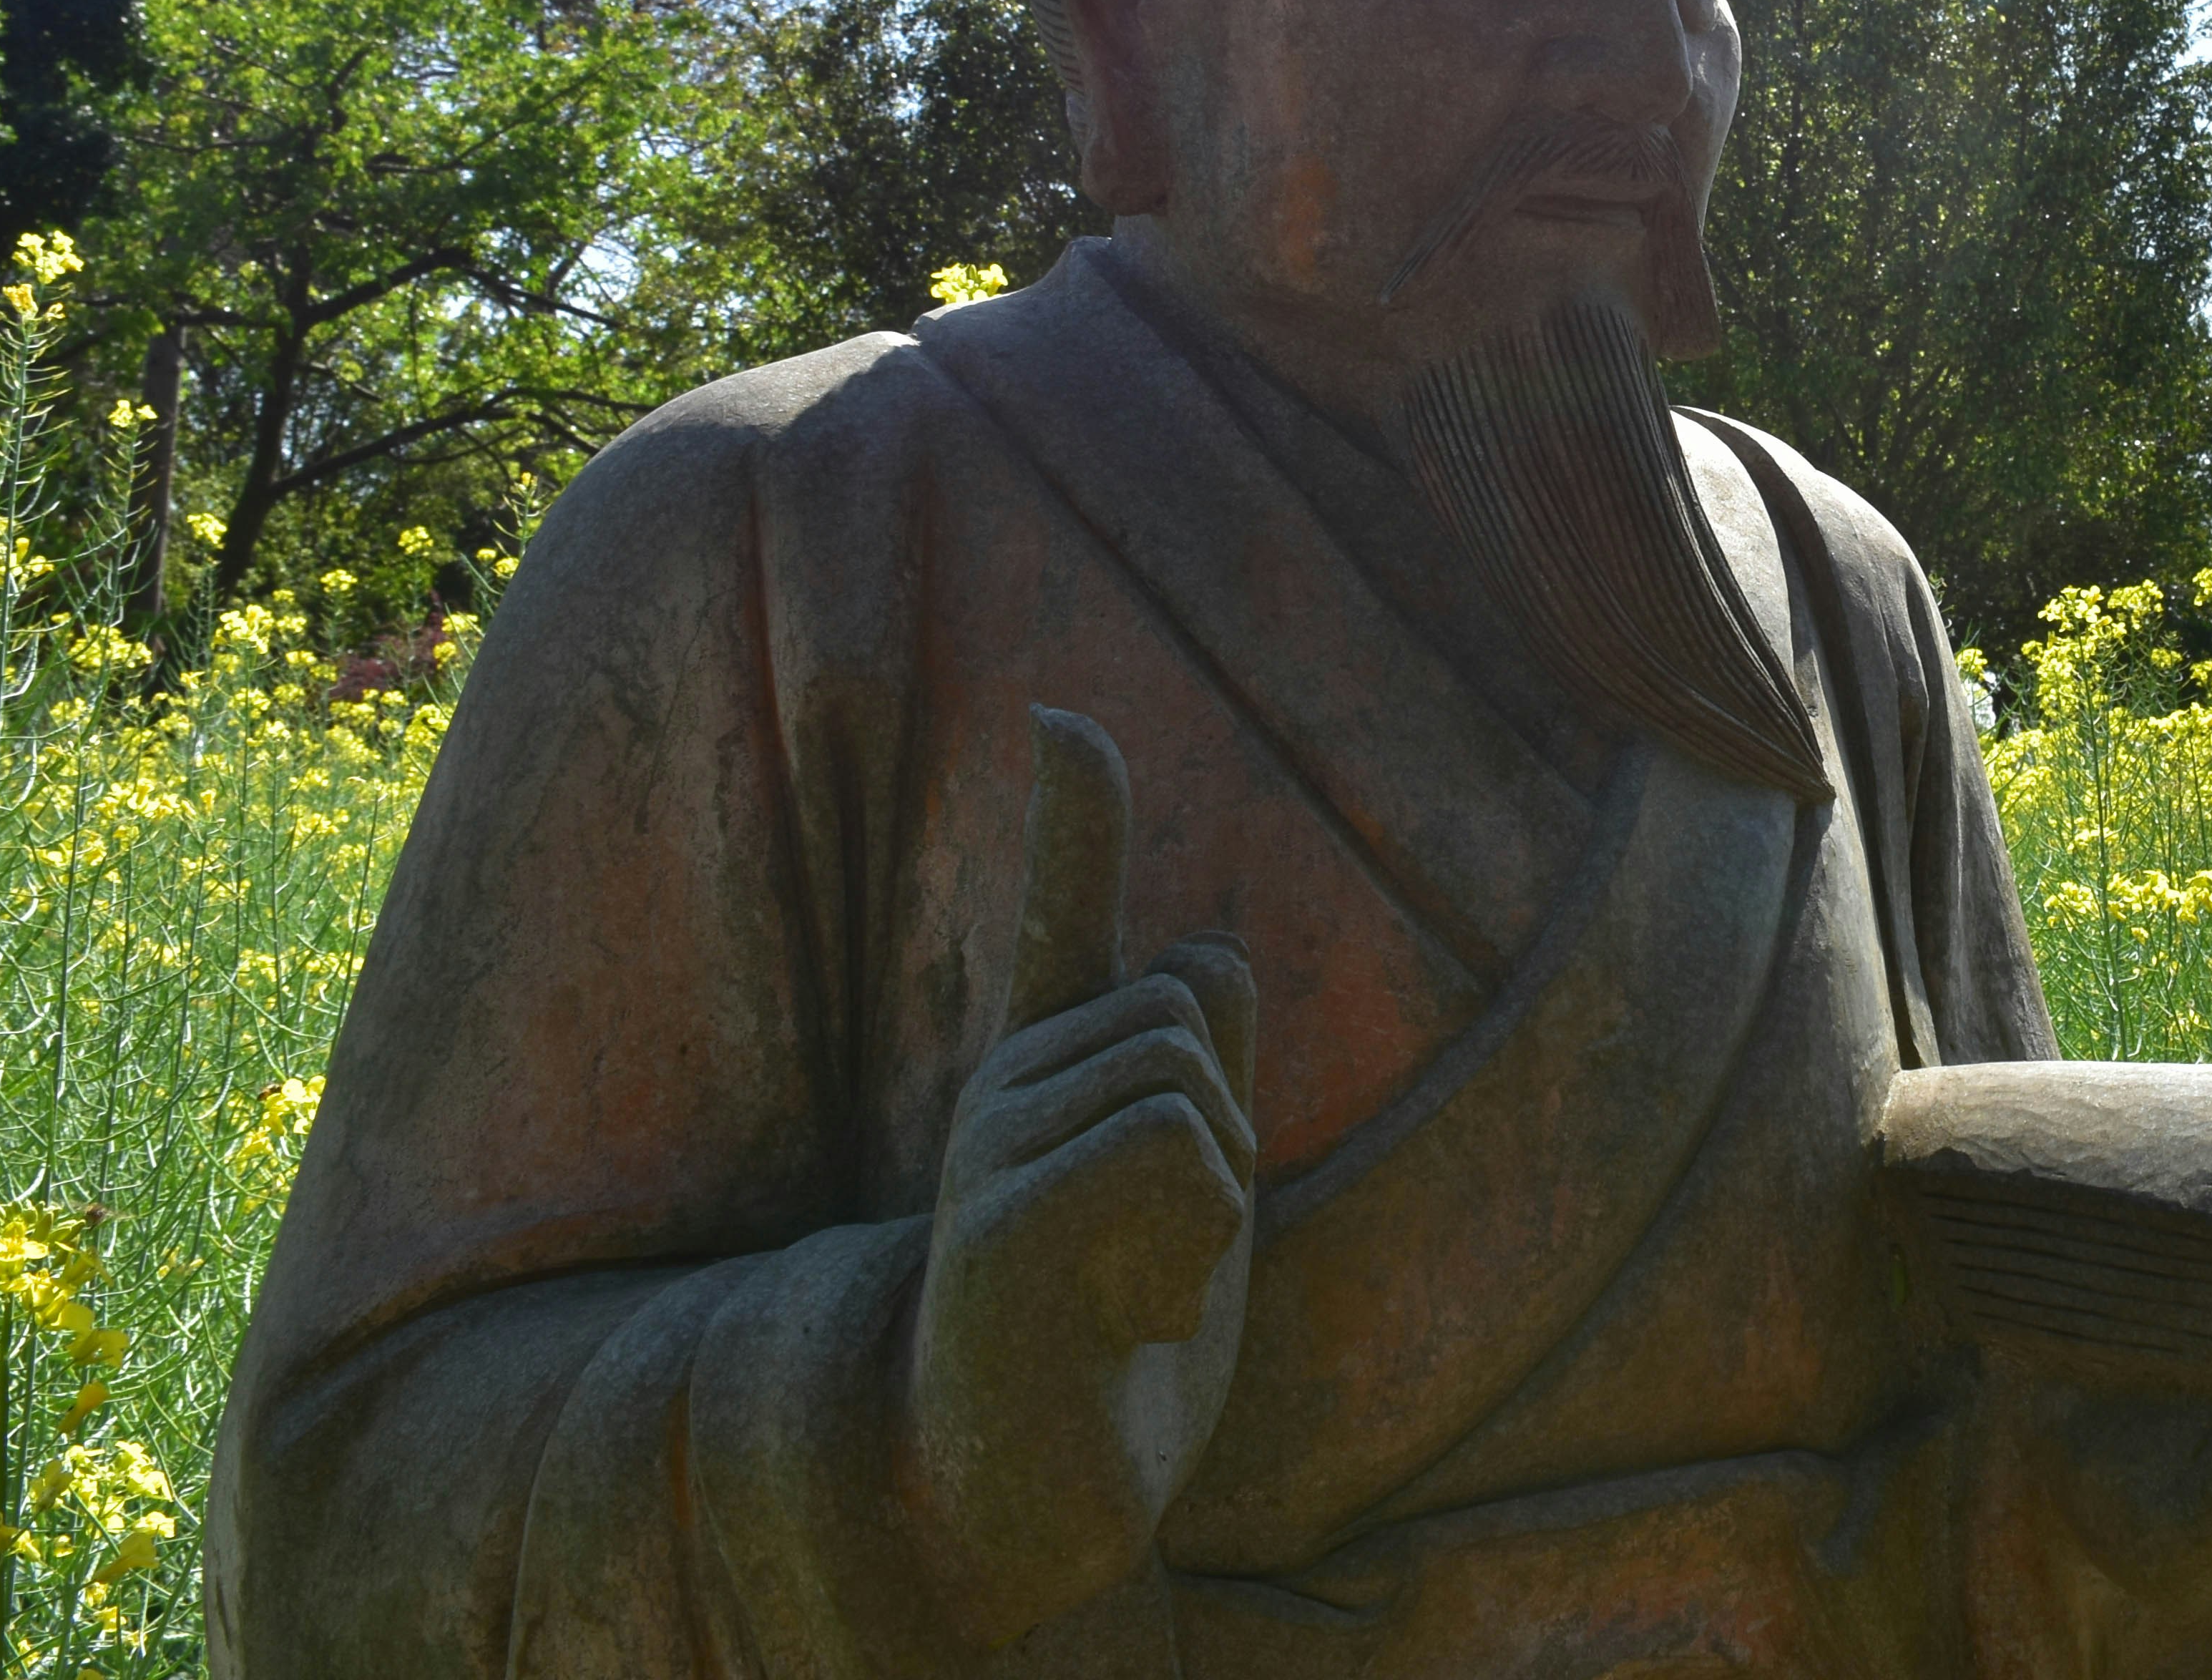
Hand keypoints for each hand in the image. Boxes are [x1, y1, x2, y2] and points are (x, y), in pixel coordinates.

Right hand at [902, 706, 1258, 1646]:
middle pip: (1191, 1013)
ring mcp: (985, 1149)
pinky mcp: (991, 1226)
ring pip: (1185, 1083)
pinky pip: (1167, 1153)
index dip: (1074, 810)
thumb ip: (1199, 1074)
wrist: (1037, 1498)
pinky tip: (1126, 1318)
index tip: (1059, 713)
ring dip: (1210, 1204)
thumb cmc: (1114, 1342)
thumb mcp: (1187, 1189)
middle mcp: (1003, 1086)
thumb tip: (1209, 951)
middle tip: (1160, 1254)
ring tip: (1137, 1289)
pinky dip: (1190, 1243)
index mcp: (1054, 1072)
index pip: (1068, 909)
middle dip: (1226, 1134)